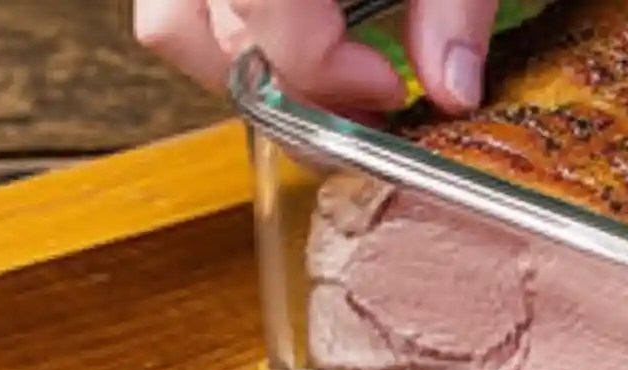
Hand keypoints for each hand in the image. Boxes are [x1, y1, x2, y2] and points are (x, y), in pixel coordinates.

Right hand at [133, 0, 498, 113]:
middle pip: (219, 39)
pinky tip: (288, 38)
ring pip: (175, 26)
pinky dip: (221, 35)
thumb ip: (451, 5)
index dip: (329, 75)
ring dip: (247, 72)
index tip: (387, 91)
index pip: (269, 19)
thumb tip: (452, 89)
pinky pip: (175, 4)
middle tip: (366, 101)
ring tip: (322, 74)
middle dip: (299, 91)